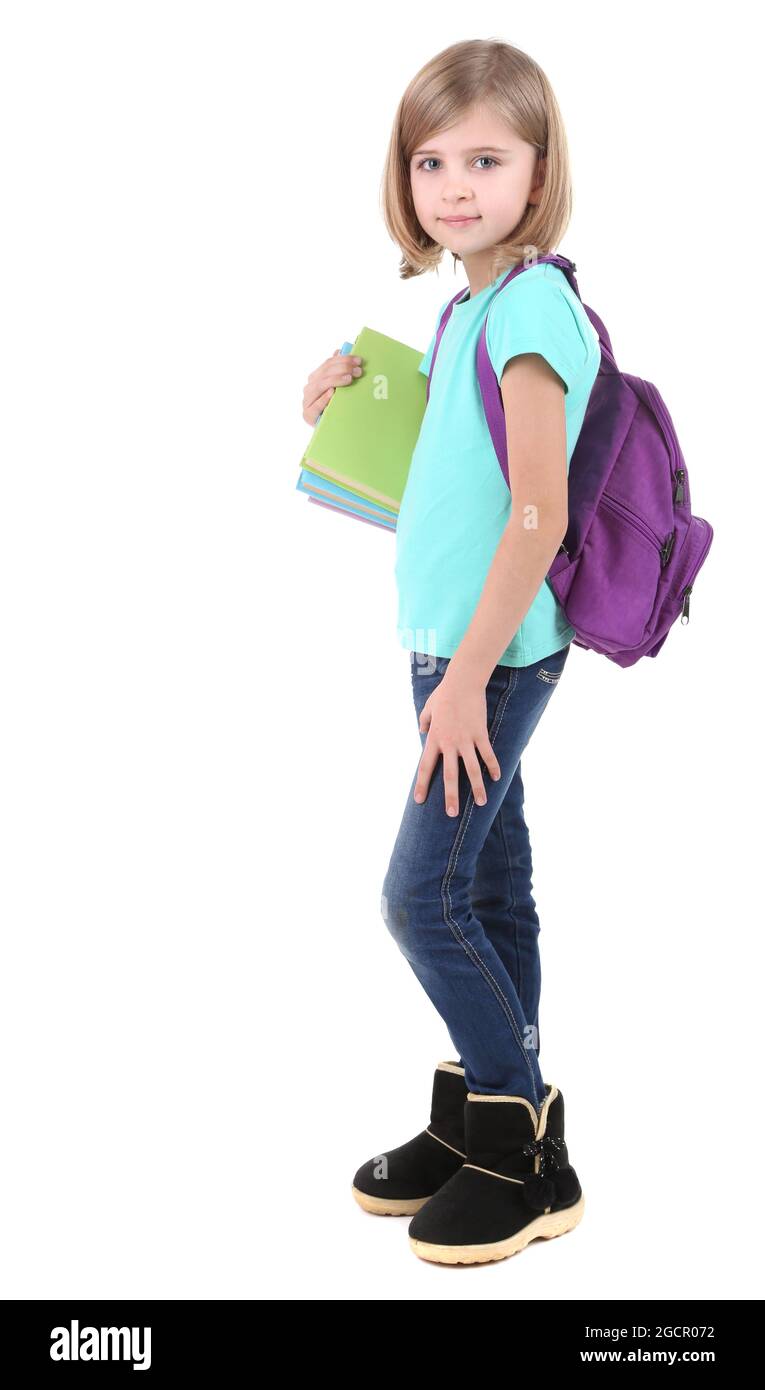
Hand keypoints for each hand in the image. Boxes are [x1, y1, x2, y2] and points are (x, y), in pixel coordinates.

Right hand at [302, 349, 363, 425]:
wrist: (328, 428)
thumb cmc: (334, 407)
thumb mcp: (337, 388)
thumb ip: (336, 371)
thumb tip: (339, 351)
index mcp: (315, 378)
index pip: (328, 364)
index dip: (343, 359)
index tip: (358, 360)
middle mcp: (309, 388)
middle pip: (324, 373)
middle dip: (342, 369)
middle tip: (358, 370)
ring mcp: (307, 401)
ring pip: (319, 386)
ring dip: (335, 380)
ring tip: (349, 379)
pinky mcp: (308, 415)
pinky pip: (315, 405)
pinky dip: (323, 399)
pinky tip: (332, 393)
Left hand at [413, 669, 501, 815]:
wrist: (462, 682)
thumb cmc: (444, 694)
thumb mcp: (428, 708)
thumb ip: (424, 721)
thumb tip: (421, 730)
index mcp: (434, 739)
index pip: (425, 767)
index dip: (422, 785)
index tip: (419, 800)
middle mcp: (449, 743)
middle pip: (450, 775)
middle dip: (450, 796)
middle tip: (451, 814)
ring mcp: (466, 740)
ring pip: (472, 769)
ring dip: (477, 787)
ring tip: (481, 803)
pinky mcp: (481, 734)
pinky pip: (487, 754)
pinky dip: (493, 766)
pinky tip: (497, 778)